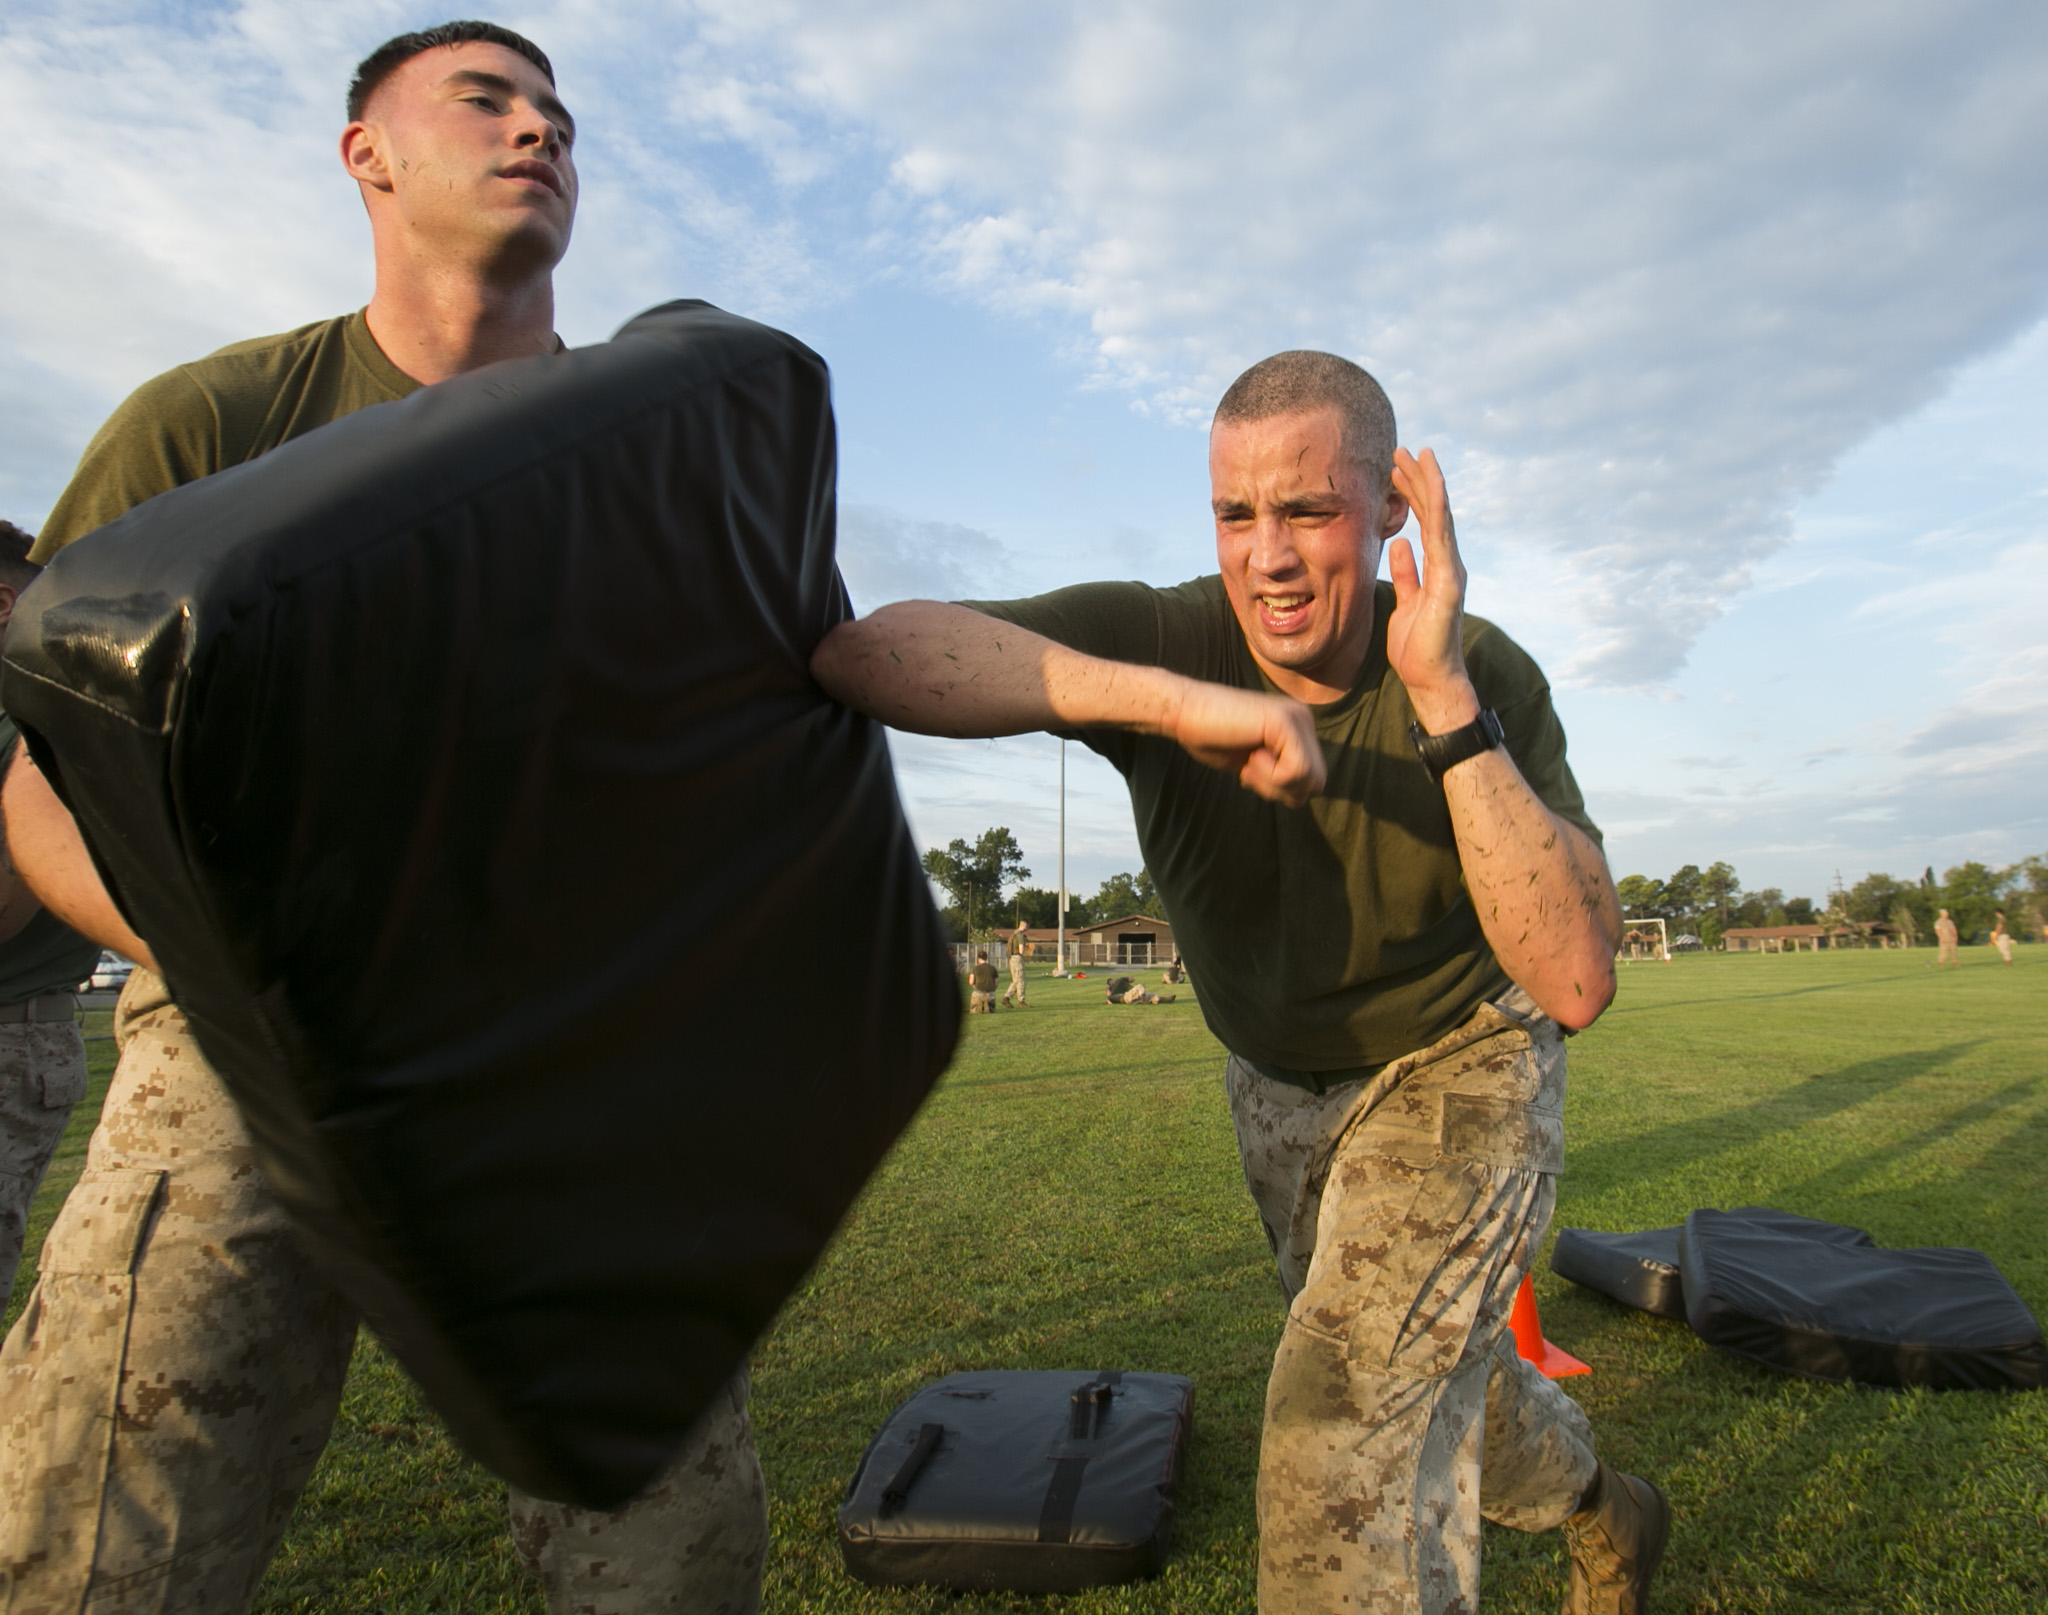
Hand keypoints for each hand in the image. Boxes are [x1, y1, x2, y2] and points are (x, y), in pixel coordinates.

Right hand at [1167, 679, 1324, 805]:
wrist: (1184, 713)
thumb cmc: (1211, 738)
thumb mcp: (1255, 763)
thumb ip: (1281, 774)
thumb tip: (1301, 798)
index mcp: (1299, 728)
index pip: (1312, 779)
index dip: (1280, 788)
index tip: (1250, 769)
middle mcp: (1304, 719)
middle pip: (1316, 782)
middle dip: (1281, 789)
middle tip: (1250, 770)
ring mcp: (1297, 718)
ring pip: (1310, 780)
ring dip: (1273, 782)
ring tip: (1250, 759)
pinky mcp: (1285, 723)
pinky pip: (1296, 771)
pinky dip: (1269, 775)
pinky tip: (1251, 754)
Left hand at [1386, 447, 1478, 732]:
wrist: (1429, 679)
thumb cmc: (1417, 648)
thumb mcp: (1404, 603)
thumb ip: (1407, 574)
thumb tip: (1399, 545)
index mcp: (1437, 568)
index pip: (1424, 521)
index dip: (1411, 493)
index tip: (1396, 468)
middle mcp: (1448, 564)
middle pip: (1434, 511)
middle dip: (1418, 479)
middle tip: (1402, 449)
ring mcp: (1452, 571)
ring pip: (1440, 517)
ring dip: (1427, 484)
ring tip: (1414, 454)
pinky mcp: (1450, 583)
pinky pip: (1442, 540)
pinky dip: (1436, 511)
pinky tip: (1430, 486)